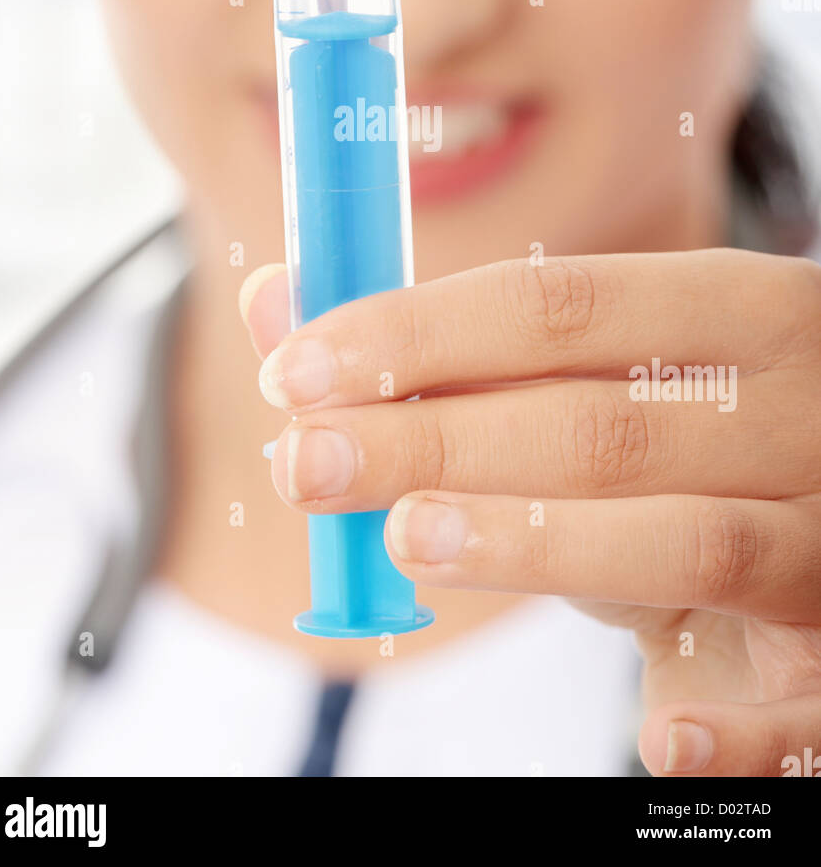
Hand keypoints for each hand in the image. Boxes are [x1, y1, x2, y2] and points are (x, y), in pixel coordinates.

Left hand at [240, 249, 820, 776]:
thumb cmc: (683, 435)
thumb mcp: (592, 374)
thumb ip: (441, 345)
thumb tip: (271, 300)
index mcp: (739, 313)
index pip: (562, 304)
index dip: (420, 332)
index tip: (297, 366)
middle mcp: (797, 416)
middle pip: (603, 425)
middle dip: (436, 440)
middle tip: (307, 463)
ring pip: (690, 543)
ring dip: (540, 545)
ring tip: (407, 538)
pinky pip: (805, 711)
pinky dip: (735, 734)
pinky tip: (655, 739)